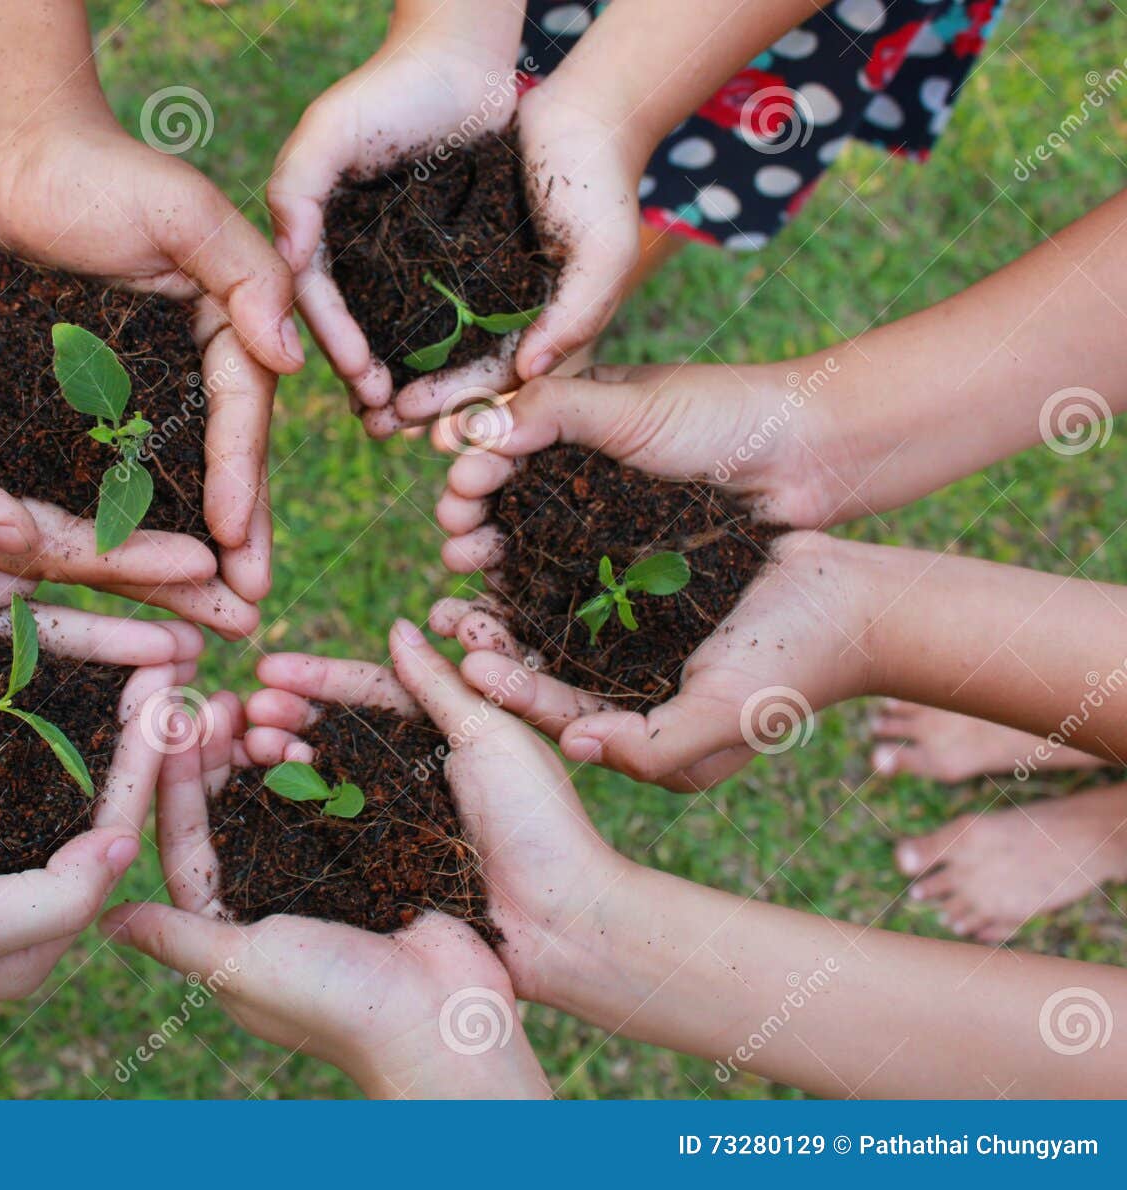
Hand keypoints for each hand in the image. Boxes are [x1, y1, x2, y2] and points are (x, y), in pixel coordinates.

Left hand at [0, 113, 300, 619]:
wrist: (21, 156)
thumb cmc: (105, 173)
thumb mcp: (189, 212)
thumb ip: (248, 277)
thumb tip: (292, 360)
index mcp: (229, 329)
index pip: (242, 416)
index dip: (244, 479)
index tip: (240, 541)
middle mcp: (193, 366)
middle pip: (221, 463)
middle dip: (239, 536)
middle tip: (247, 608)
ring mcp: (144, 383)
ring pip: (173, 476)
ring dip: (189, 543)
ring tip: (205, 610)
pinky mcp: (92, 392)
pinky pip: (115, 464)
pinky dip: (129, 512)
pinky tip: (133, 563)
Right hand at [0, 205, 265, 637]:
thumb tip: (15, 542)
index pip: (74, 554)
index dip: (137, 566)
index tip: (206, 571)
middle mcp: (25, 498)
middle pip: (116, 549)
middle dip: (181, 587)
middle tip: (252, 616)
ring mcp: (50, 453)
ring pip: (136, 505)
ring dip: (194, 534)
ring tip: (253, 567)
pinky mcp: (72, 406)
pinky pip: (136, 444)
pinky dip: (180, 464)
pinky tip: (230, 484)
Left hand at [102, 691, 549, 1097]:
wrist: (445, 1022)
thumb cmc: (337, 1005)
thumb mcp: (243, 968)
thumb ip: (177, 936)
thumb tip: (99, 918)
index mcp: (229, 920)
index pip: (183, 837)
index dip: (174, 777)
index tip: (175, 720)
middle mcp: (268, 890)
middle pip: (229, 805)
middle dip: (218, 750)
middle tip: (219, 697)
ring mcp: (321, 870)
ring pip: (279, 791)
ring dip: (266, 747)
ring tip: (266, 705)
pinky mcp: (371, 852)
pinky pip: (336, 793)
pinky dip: (321, 759)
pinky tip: (313, 725)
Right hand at [233, 625, 626, 1013]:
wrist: (560, 921)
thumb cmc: (538, 820)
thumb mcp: (491, 735)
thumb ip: (440, 683)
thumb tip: (400, 624)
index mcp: (446, 730)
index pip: (370, 690)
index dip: (317, 678)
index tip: (266, 668)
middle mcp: (414, 769)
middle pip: (338, 729)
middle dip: (290, 713)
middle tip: (247, 707)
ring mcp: (395, 817)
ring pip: (327, 772)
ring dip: (284, 752)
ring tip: (249, 741)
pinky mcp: (383, 862)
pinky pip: (333, 823)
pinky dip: (297, 801)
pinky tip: (260, 787)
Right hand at [267, 31, 520, 433]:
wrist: (467, 60)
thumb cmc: (390, 88)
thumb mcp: (329, 130)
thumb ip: (297, 188)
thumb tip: (285, 258)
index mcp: (318, 234)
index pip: (316, 301)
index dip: (336, 343)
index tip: (363, 379)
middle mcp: (356, 255)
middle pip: (354, 330)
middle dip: (366, 380)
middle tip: (386, 422)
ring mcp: (401, 261)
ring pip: (397, 333)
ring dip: (405, 380)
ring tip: (418, 420)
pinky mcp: (449, 260)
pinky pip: (446, 314)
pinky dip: (448, 352)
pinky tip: (461, 384)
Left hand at [428, 375, 875, 787]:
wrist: (859, 600)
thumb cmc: (797, 667)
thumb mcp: (726, 716)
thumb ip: (651, 744)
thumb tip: (576, 746)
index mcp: (646, 736)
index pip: (562, 717)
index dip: (512, 690)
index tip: (468, 659)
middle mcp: (635, 692)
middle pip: (547, 671)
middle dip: (494, 646)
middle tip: (442, 613)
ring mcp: (643, 642)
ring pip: (557, 626)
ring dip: (509, 601)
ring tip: (464, 568)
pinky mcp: (653, 594)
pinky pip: (587, 582)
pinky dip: (546, 564)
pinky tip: (512, 534)